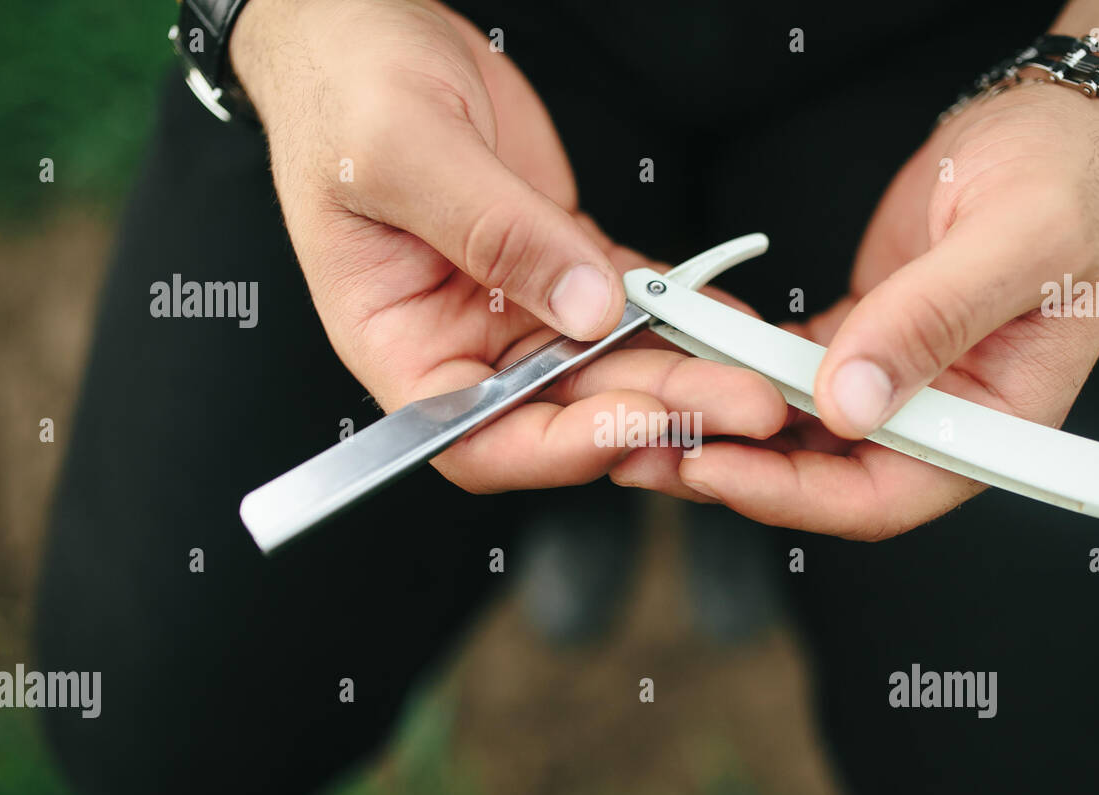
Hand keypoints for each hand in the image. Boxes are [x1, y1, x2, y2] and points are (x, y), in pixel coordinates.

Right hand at [230, 0, 784, 491]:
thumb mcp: (404, 149)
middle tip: (737, 402)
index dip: (556, 448)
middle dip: (656, 411)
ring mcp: (515, 305)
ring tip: (752, 369)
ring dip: (683, 371)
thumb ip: (494, 231)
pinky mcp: (559, 262)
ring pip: (610, 365)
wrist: (364, 25)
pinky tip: (726, 315)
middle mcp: (460, 339)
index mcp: (398, 340)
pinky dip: (680, 311)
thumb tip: (585, 311)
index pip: (476, 435)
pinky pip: (630, 302)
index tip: (633, 422)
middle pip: (563, 410)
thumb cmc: (346, 86)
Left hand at [617, 80, 1098, 535]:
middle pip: (826, 476)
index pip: (886, 494)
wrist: (1055, 131)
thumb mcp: (1013, 242)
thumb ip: (931, 321)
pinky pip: (789, 377)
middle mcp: (940, 420)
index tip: (716, 469)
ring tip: (648, 412)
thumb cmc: (1062, 182)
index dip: (796, 496)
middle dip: (738, 469)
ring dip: (728, 426)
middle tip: (649, 448)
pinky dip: (740, 373)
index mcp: (995, 424)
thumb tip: (850, 405)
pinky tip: (690, 361)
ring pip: (799, 433)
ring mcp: (896, 385)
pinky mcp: (861, 346)